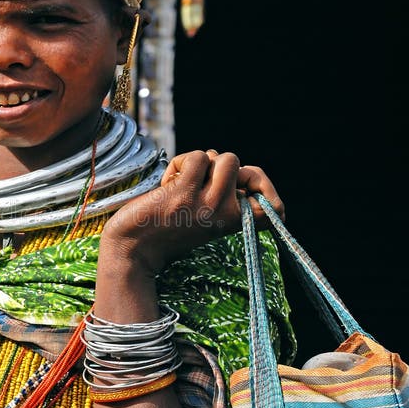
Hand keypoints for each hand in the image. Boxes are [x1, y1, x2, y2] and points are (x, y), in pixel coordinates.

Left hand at [100, 149, 283, 276]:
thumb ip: (224, 195)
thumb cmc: (168, 228)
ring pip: (224, 157)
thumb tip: (228, 162)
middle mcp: (226, 215)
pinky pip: (197, 157)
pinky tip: (168, 183)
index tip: (239, 185)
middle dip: (217, 163)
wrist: (133, 250)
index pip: (274, 207)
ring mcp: (207, 205)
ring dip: (201, 160)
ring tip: (185, 181)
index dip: (262, 185)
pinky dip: (180, 163)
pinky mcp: (184, 194)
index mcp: (234, 223)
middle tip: (198, 182)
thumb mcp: (207, 218)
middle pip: (241, 165)